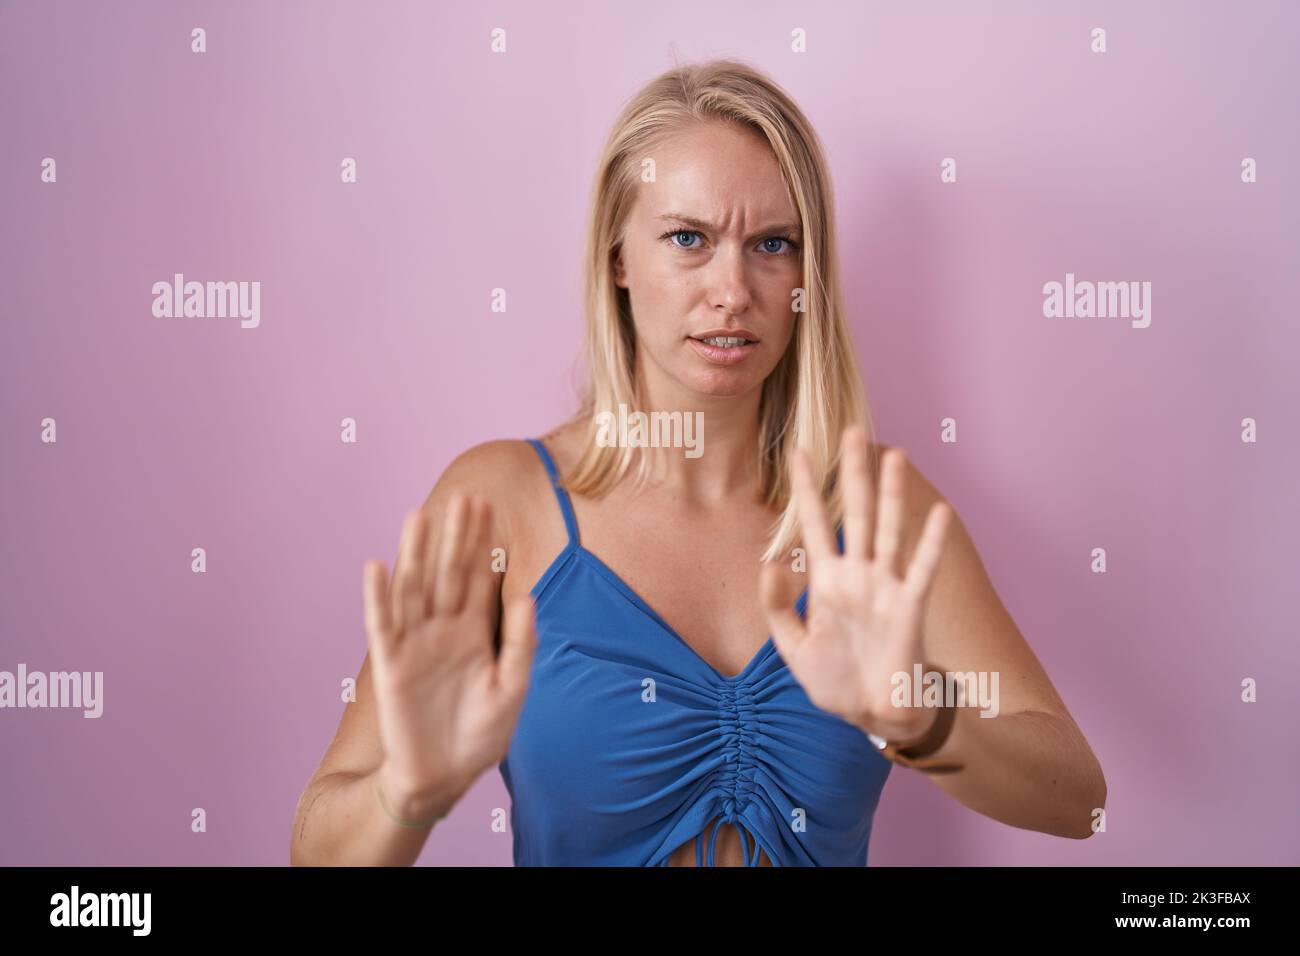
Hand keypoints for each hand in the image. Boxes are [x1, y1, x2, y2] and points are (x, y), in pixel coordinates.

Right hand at [362, 494, 536, 805]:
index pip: (478, 577)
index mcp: (474, 631)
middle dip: (455, 537)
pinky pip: (382, 625)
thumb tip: (526, 594)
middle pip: (447, 572)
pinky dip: (377, 596)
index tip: (489, 506)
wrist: (445, 776)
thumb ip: (520, 643)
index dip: (481, 543)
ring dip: (415, 553)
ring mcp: (414, 644)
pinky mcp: (391, 665)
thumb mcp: (511, 689)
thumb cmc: (480, 735)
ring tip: (418, 516)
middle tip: (465, 497)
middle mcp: (442, 629)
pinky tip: (376, 566)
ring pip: (413, 589)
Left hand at [760, 426, 951, 741]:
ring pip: (889, 529)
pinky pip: (921, 569)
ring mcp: (885, 586)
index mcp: (827, 580)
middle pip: (856, 511)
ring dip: (892, 493)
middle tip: (853, 430)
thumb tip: (770, 564)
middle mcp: (858, 573)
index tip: (797, 450)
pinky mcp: (908, 607)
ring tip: (894, 455)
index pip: (813, 522)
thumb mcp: (792, 645)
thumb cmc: (835, 680)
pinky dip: (930, 541)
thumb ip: (776, 606)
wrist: (871, 714)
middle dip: (853, 472)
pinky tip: (939, 511)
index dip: (806, 487)